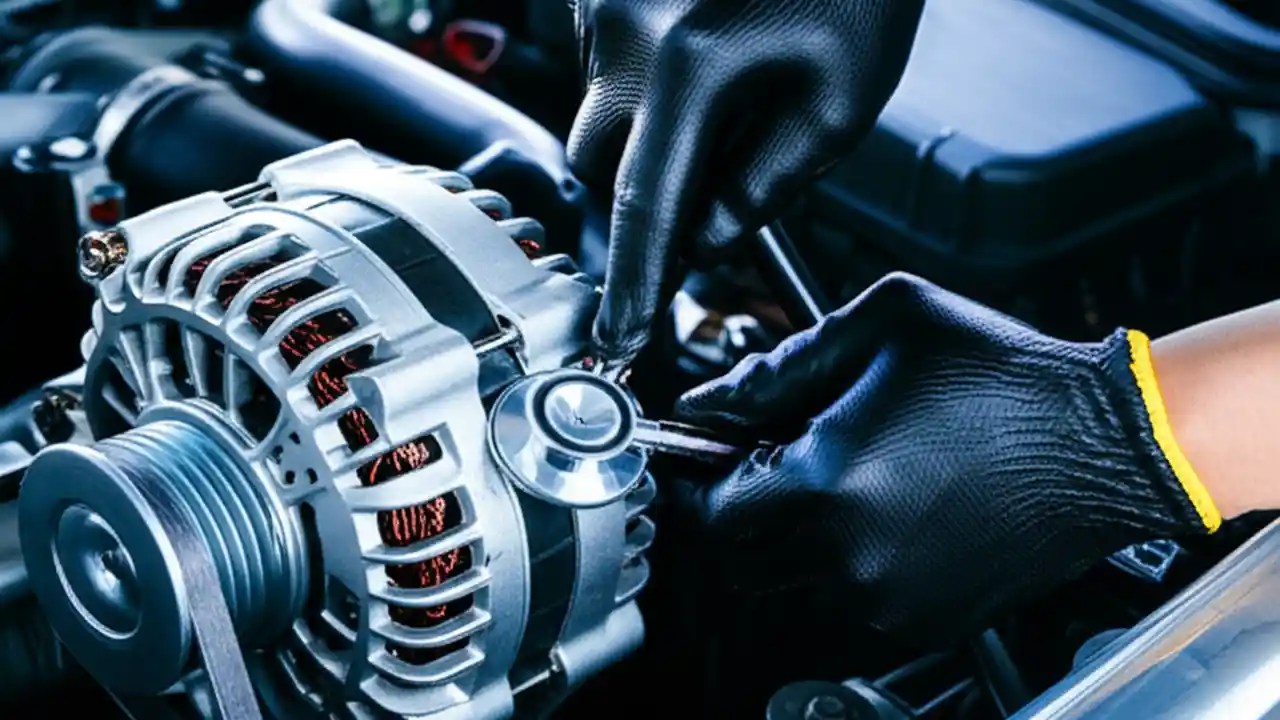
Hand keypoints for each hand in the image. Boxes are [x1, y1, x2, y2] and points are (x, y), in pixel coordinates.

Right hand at [567, 0, 925, 361]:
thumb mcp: (836, 101)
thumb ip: (762, 184)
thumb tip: (706, 236)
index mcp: (688, 65)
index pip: (647, 207)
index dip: (634, 282)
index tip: (622, 335)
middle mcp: (627, 26)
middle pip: (601, 162)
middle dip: (643, 189)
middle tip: (710, 181)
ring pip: (601, 107)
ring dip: (649, 127)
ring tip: (730, 89)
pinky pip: (604, 57)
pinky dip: (644, 80)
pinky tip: (708, 51)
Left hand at [673, 273, 1219, 656]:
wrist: (1103, 442)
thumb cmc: (1002, 376)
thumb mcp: (879, 327)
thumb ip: (776, 366)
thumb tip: (711, 399)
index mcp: (825, 481)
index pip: (711, 511)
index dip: (703, 481)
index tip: (712, 461)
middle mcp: (850, 553)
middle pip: (741, 559)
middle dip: (742, 512)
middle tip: (773, 466)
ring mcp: (890, 596)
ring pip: (794, 583)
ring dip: (796, 539)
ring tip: (848, 480)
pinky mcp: (926, 619)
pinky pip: (852, 601)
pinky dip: (850, 564)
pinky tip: (890, 509)